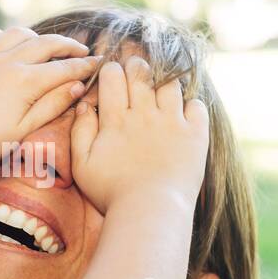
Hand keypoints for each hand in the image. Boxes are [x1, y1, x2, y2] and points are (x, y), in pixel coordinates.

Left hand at [0, 26, 98, 160]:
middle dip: (68, 45)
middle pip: (47, 44)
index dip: (85, 66)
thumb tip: (76, 86)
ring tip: (46, 46)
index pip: (65, 68)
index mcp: (26, 81)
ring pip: (18, 33)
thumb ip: (52, 105)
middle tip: (82, 50)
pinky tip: (8, 44)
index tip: (99, 64)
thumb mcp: (24, 129)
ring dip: (37, 37)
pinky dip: (3, 35)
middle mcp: (8, 61)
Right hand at [69, 55, 209, 214]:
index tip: (112, 77)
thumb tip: (84, 106)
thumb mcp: (82, 165)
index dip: (111, 71)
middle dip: (136, 66)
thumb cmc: (111, 193)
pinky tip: (184, 113)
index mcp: (116, 119)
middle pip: (141, 72)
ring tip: (160, 91)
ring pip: (170, 83)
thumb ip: (80, 132)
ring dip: (164, 81)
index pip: (113, 76)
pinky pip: (197, 106)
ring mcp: (172, 122)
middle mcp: (145, 113)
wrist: (151, 212)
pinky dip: (191, 104)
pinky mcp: (195, 135)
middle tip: (136, 73)